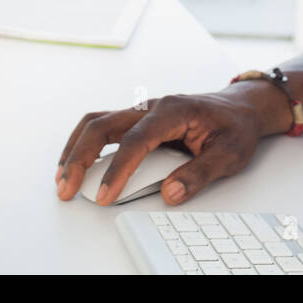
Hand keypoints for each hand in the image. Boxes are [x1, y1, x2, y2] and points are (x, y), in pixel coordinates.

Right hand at [55, 89, 270, 205]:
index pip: (137, 140)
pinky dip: (84, 144)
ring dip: (75, 149)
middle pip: (103, 125)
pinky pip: (102, 126)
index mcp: (174, 111)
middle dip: (80, 157)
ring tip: (62, 177)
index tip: (106, 196)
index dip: (118, 169)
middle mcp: (151, 107)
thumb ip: (199, 175)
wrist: (240, 108)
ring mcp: (141, 111)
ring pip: (96, 122)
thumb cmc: (235, 128)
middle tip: (67, 188)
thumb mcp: (229, 155)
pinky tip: (77, 164)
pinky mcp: (137, 120)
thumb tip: (170, 194)